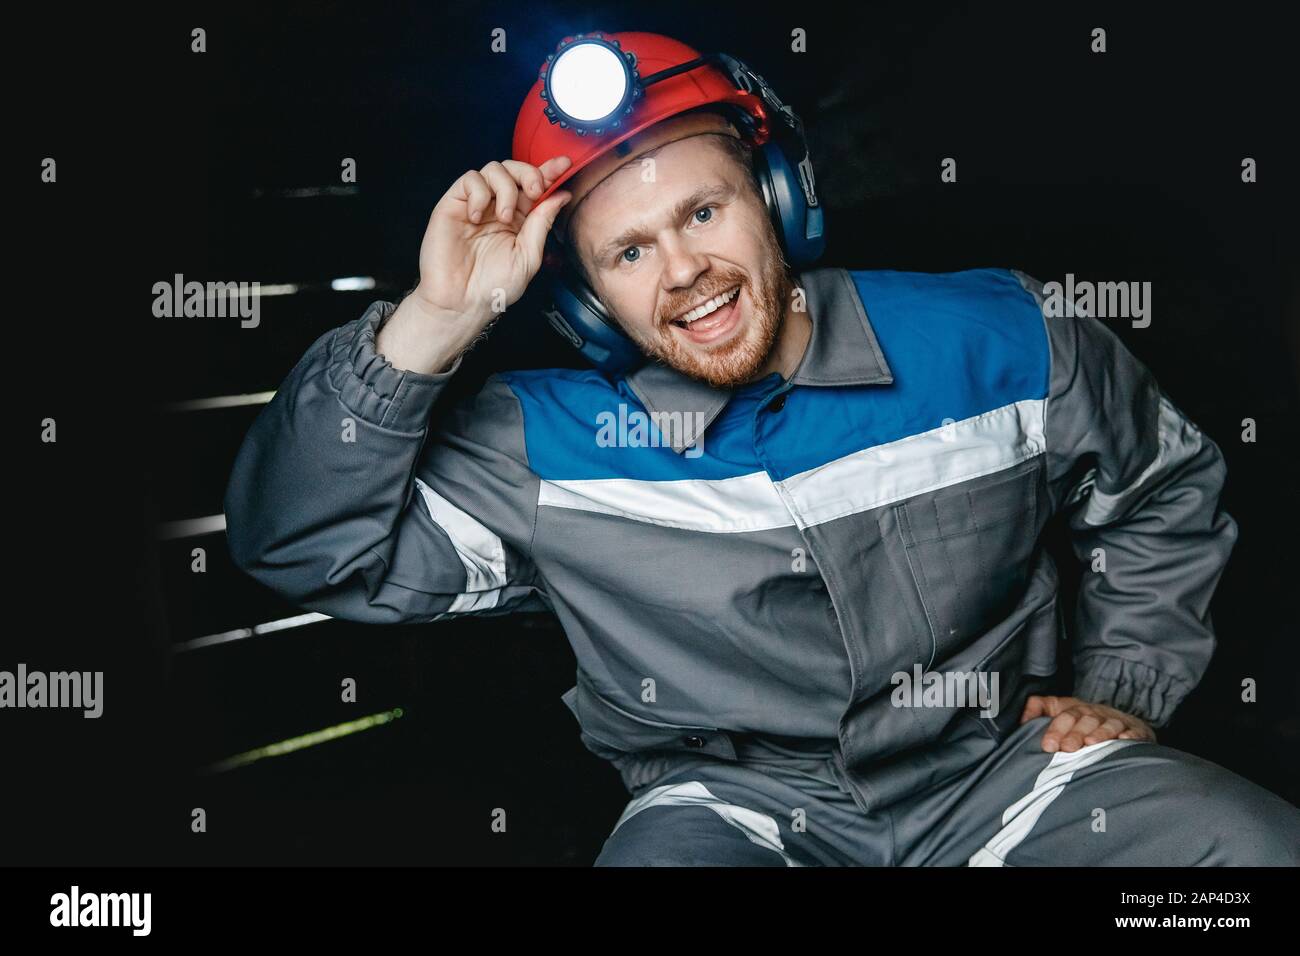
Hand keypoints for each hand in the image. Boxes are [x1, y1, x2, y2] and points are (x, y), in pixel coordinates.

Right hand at [411, 155, 573, 325]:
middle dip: (530, 174)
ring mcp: (476, 205)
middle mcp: (498, 208)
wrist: (462, 302)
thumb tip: (561, 196)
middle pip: (516, 170)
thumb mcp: (529, 256)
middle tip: (536, 192)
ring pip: (494, 169)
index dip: (550, 171)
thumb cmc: (494, 287)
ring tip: (502, 217)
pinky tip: (477, 217)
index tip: (564, 164)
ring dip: (505, 188)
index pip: (536, 187)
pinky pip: (470, 179)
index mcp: (519, 220)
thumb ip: (542, 223)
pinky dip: (478, 193)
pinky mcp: (454, 204)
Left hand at [1019, 694, 1156, 752]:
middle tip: (1067, 749)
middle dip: (1075, 734)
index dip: (1056, 729)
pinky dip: (1130, 736)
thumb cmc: (1085, 720)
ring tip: (1091, 744)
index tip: (1048, 745)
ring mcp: (1117, 721)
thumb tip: (1021, 717)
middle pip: (1085, 721)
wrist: (1123, 721)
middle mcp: (1097, 713)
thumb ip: (1040, 708)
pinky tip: (1125, 741)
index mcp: (1077, 709)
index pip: (1065, 716)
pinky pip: (1134, 732)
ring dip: (1100, 734)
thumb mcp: (1061, 709)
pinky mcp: (1136, 731)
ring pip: (1108, 725)